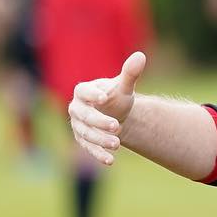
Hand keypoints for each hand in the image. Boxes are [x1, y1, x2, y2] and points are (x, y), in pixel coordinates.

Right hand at [67, 51, 146, 165]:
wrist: (118, 116)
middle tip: (117, 127)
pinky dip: (98, 154)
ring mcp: (78, 126)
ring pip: (86, 134)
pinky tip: (110, 160)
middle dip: (99, 122)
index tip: (105, 97)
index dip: (92, 95)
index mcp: (83, 91)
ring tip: (117, 144)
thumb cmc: (117, 97)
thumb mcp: (124, 86)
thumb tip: (140, 56)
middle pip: (84, 116)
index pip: (83, 92)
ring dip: (100, 140)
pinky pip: (88, 148)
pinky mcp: (83, 140)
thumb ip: (130, 73)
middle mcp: (77, 109)